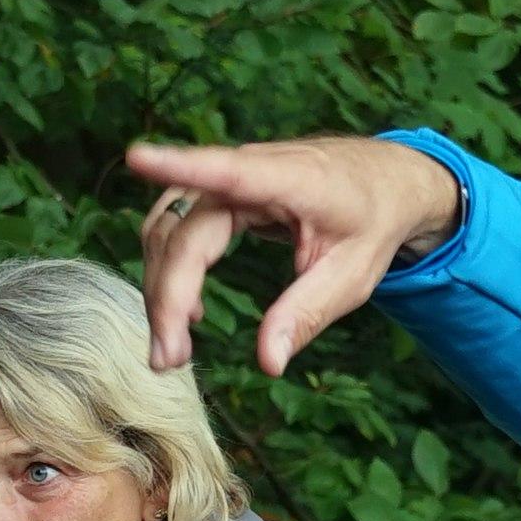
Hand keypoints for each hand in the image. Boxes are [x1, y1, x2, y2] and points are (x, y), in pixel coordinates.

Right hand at [128, 135, 466, 376]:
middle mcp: (249, 170)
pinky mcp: (219, 193)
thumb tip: (268, 362)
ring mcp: (228, 179)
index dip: (179, 164)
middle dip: (167, 295)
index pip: (226, 171)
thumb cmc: (372, 220)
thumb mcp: (353, 275)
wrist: (384, 181)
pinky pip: (177, 229)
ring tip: (173, 349)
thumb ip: (306, 313)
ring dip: (161, 288)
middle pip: (184, 229)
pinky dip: (172, 271)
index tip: (137, 157)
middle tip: (168, 359)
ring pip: (168, 229)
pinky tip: (189, 313)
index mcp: (291, 179)